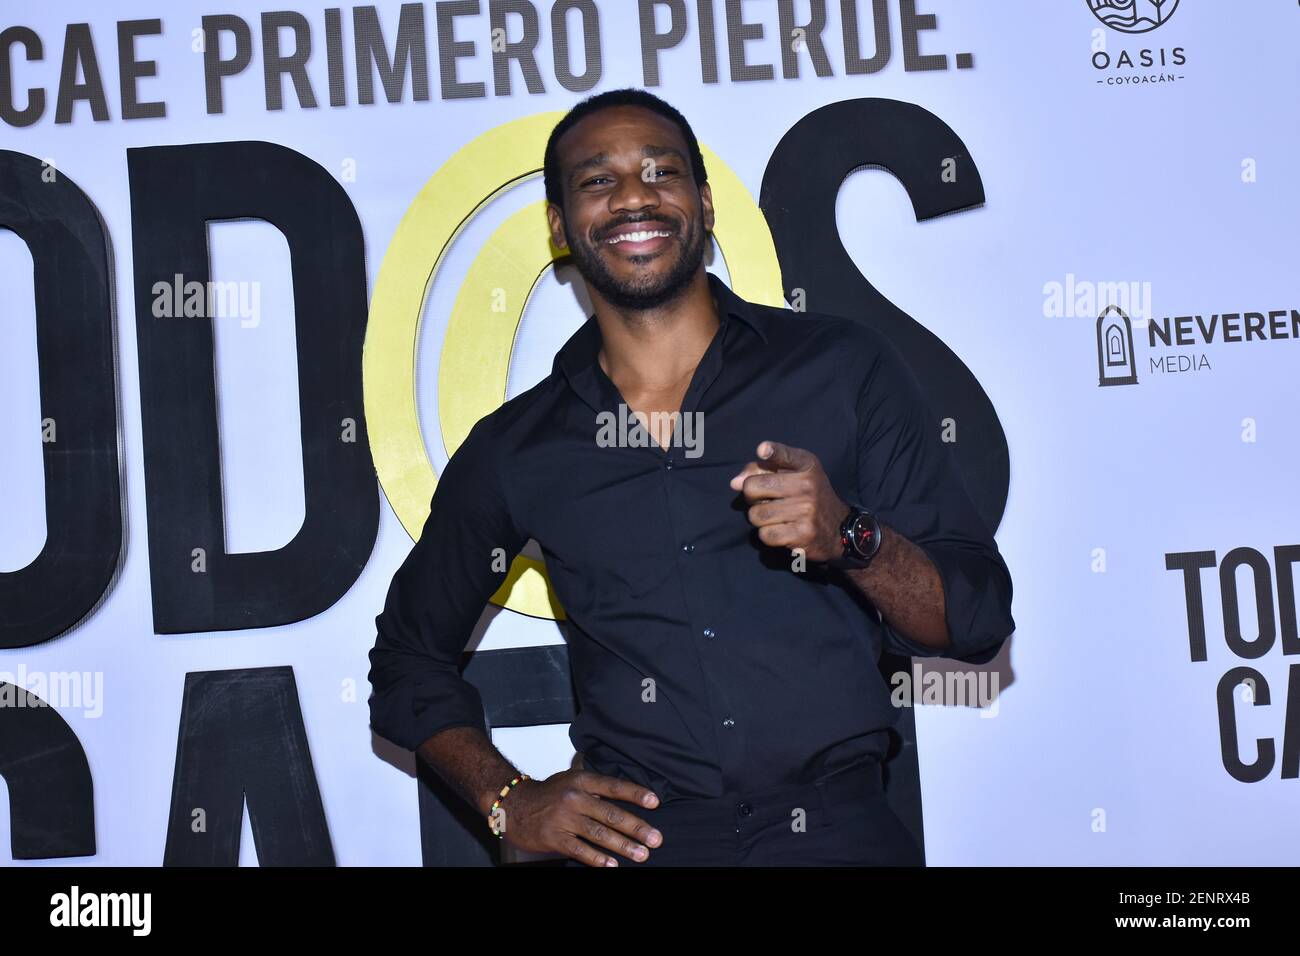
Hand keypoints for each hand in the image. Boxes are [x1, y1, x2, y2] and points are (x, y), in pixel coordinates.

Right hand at [495, 769, 662, 866]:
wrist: (513, 804)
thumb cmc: (547, 793)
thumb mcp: (571, 780)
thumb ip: (596, 788)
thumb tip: (625, 798)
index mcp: (582, 780)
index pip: (614, 786)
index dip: (636, 794)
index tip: (655, 802)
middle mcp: (575, 797)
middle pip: (611, 814)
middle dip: (637, 827)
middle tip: (655, 838)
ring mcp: (564, 818)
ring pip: (600, 834)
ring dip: (623, 846)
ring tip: (641, 854)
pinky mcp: (555, 838)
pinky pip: (580, 850)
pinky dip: (597, 859)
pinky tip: (611, 865)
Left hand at [729, 440, 848, 562]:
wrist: (840, 529)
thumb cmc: (808, 497)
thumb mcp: (793, 475)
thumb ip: (761, 470)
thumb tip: (734, 483)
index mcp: (806, 466)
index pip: (785, 455)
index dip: (772, 451)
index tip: (762, 450)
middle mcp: (807, 486)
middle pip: (752, 488)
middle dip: (752, 497)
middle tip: (766, 501)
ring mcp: (806, 511)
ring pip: (756, 515)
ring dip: (760, 519)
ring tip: (776, 517)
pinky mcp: (803, 534)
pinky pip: (765, 535)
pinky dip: (768, 535)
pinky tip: (782, 531)